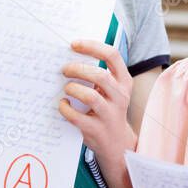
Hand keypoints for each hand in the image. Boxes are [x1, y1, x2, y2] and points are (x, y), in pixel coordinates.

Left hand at [58, 39, 134, 159]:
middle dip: (78, 69)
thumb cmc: (107, 109)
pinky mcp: (97, 130)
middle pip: (100, 75)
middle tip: (64, 69)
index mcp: (124, 81)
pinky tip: (63, 105)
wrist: (117, 143)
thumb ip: (98, 74)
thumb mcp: (111, 90)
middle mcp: (120, 96)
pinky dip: (66, 109)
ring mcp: (110, 114)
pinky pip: (77, 117)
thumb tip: (70, 56)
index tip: (74, 44)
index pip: (112, 55)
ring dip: (73, 89)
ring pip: (91, 97)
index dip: (92, 46)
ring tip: (67, 88)